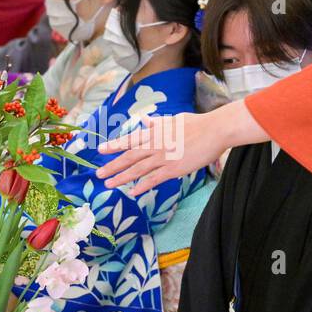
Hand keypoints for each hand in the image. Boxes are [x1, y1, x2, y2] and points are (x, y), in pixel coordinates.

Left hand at [96, 100, 267, 194]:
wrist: (213, 130)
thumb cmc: (196, 124)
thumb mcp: (172, 119)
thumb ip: (156, 122)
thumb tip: (144, 119)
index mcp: (154, 132)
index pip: (129, 139)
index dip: (114, 145)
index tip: (100, 150)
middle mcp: (155, 144)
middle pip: (129, 156)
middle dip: (112, 165)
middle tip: (98, 173)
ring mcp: (163, 157)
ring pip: (138, 169)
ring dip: (122, 177)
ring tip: (109, 184)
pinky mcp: (174, 168)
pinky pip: (154, 179)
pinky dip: (143, 186)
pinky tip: (133, 192)